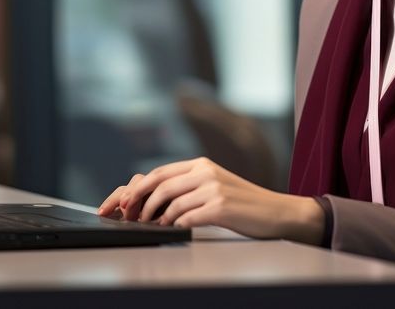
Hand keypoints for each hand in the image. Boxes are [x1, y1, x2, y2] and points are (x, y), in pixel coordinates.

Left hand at [97, 157, 324, 242]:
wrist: (276, 213)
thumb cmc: (242, 204)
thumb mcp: (213, 187)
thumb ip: (186, 187)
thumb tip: (149, 199)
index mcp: (200, 164)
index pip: (158, 173)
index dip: (134, 189)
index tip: (118, 204)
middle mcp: (205, 172)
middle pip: (158, 184)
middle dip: (136, 202)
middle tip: (127, 217)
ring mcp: (213, 188)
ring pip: (169, 202)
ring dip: (155, 218)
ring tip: (152, 226)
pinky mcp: (220, 207)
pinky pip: (186, 217)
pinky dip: (174, 226)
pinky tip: (173, 230)